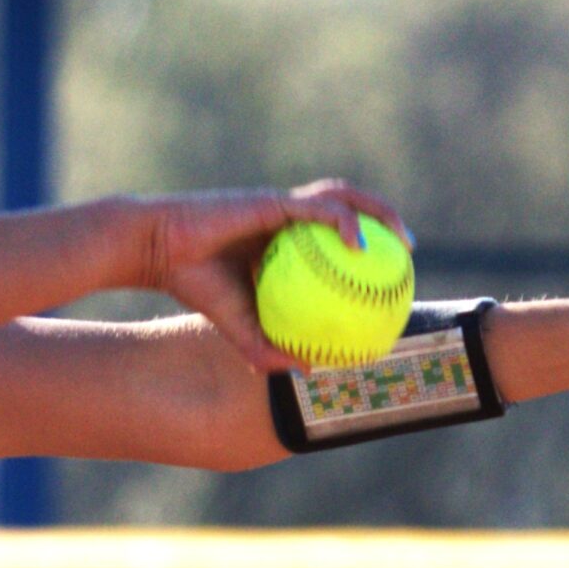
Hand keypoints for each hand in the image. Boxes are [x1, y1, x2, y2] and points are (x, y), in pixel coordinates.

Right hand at [129, 180, 410, 373]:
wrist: (160, 251)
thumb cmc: (195, 284)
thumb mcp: (237, 325)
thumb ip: (268, 347)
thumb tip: (309, 370)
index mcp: (282, 239)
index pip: (331, 232)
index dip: (364, 242)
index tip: (388, 267)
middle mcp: (287, 217)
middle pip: (346, 206)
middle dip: (383, 218)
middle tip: (407, 247)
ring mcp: (282, 204)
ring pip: (340, 197)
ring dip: (375, 210)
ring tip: (400, 237)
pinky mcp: (274, 200)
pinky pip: (319, 208)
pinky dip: (343, 222)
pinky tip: (359, 245)